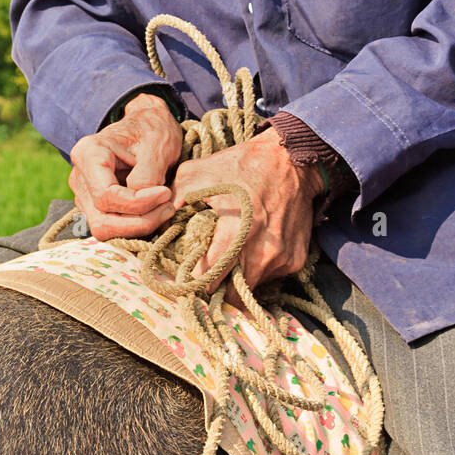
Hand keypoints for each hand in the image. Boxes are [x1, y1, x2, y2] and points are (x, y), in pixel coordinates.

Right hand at [68, 93, 182, 240]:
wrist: (149, 123)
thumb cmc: (152, 129)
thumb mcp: (157, 145)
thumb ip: (147, 176)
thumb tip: (141, 205)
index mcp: (89, 153)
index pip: (106, 195)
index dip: (138, 203)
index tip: (166, 194)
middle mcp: (81, 177)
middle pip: (102, 219)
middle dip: (139, 221)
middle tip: (168, 208)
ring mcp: (86, 193)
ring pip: (106, 228)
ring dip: (138, 226)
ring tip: (165, 210)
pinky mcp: (97, 205)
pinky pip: (113, 226)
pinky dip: (136, 225)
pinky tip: (156, 211)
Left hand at [169, 127, 322, 304]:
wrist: (292, 161)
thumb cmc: (243, 165)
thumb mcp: (199, 171)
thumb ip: (174, 196)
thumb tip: (160, 218)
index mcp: (237, 230)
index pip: (211, 277)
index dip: (196, 282)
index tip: (188, 278)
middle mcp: (262, 250)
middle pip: (231, 293)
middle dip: (217, 287)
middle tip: (208, 273)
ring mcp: (281, 257)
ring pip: (251, 286)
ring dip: (239, 278)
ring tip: (233, 254)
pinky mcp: (294, 260)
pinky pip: (270, 276)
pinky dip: (259, 268)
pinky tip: (254, 245)